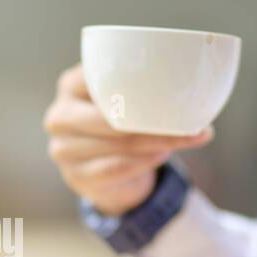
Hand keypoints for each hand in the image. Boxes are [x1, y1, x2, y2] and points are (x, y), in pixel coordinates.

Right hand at [43, 64, 213, 216]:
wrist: (105, 174)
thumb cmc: (118, 126)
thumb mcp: (123, 101)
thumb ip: (140, 88)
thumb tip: (197, 84)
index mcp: (70, 86)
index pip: (102, 79)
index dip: (139, 85)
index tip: (175, 88)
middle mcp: (59, 116)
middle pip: (110, 117)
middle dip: (152, 121)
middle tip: (188, 122)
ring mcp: (63, 149)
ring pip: (118, 144)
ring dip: (157, 142)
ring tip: (184, 139)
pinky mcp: (75, 176)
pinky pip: (116, 167)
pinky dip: (144, 162)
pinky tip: (161, 155)